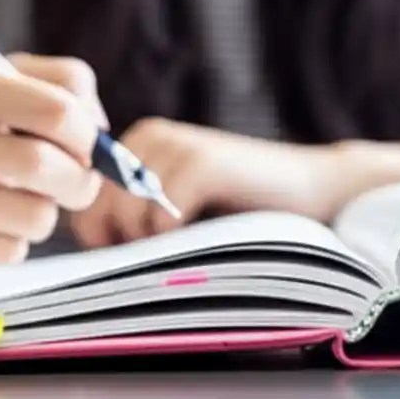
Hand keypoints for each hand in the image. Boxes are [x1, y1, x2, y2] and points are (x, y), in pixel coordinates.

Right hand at [0, 55, 105, 278]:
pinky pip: (8, 252)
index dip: (85, 136)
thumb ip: (70, 88)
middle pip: (39, 163)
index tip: (83, 147)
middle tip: (73, 185)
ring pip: (33, 216)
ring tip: (24, 203)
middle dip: (76, 181)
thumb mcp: (23, 92)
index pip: (55, 111)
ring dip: (45, 215)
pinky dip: (15, 244)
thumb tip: (96, 128)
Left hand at [69, 119, 363, 246]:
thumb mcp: (180, 209)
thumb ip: (136, 217)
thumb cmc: (244, 210)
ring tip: (184, 250)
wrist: (314, 189)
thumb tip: (89, 257)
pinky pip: (158, 214)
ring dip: (149, 246)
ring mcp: (174, 144)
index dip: (103, 243)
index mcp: (138, 145)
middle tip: (162, 262)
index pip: (85, 204)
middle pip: (97, 209)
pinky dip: (173, 238)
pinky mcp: (202, 160)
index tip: (138, 261)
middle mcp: (148, 136)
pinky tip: (201, 238)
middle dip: (122, 248)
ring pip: (124, 213)